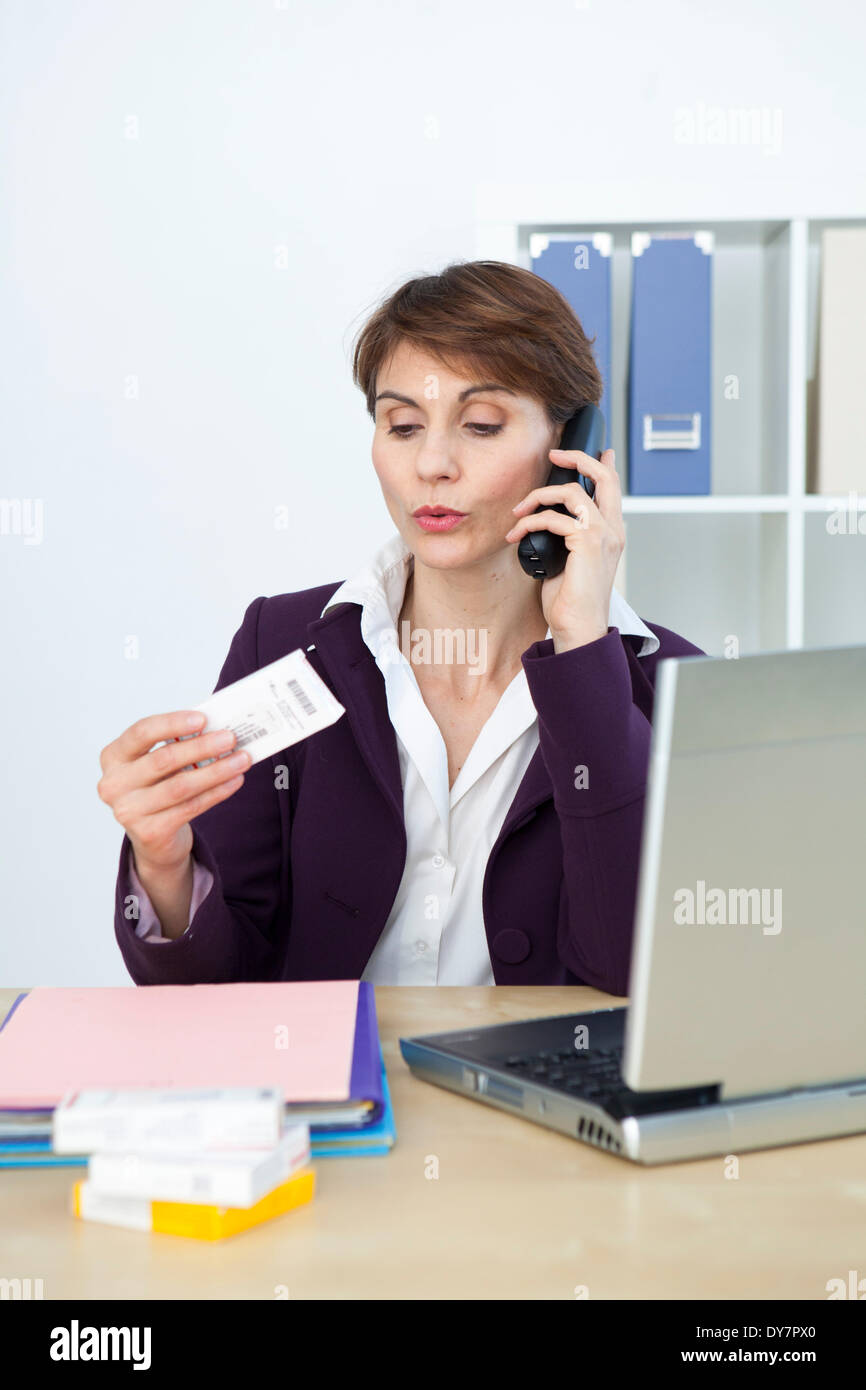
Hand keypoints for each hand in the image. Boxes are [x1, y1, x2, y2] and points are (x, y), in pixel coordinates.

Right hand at [97, 711, 251, 873]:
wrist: (153, 837)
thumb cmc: (158, 788)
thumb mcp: (158, 763)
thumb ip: (177, 744)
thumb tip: (217, 727)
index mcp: (113, 756)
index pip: (141, 732)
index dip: (172, 723)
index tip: (203, 719)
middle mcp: (114, 784)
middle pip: (164, 759)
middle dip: (202, 746)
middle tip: (230, 738)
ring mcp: (128, 810)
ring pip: (181, 786)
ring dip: (216, 770)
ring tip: (241, 760)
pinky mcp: (149, 832)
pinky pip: (191, 807)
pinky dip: (217, 792)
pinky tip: (234, 781)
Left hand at [504, 447, 624, 651]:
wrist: (578, 628)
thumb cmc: (570, 601)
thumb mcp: (568, 561)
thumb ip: (566, 537)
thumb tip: (544, 521)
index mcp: (611, 534)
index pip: (613, 488)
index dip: (602, 464)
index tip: (590, 450)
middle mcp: (612, 531)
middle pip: (604, 477)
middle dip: (577, 458)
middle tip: (554, 455)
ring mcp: (603, 536)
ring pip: (571, 493)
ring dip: (538, 496)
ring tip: (519, 512)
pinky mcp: (586, 544)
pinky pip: (553, 518)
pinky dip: (529, 522)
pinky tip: (516, 534)